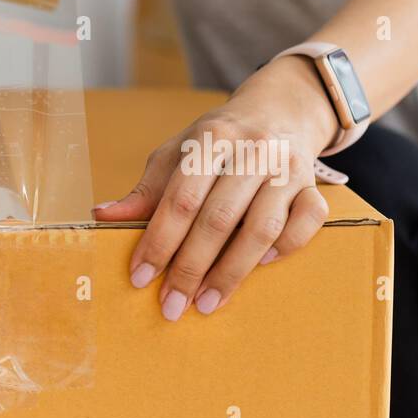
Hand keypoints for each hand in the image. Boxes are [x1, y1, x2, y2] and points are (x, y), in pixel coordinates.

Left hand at [93, 57, 338, 319]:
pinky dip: (285, 248)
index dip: (159, 240)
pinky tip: (260, 267)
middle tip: (171, 305)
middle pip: (219, 218)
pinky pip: (307, 223)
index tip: (140, 277)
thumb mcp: (178, 153)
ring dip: (232, 272)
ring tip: (207, 303)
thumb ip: (147, 189)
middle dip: (190, 268)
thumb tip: (103, 217)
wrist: (277, 112)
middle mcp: (254, 149)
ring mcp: (288, 168)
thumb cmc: (218, 142)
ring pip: (262, 228)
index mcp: (212, 136)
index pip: (181, 197)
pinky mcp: (314, 186)